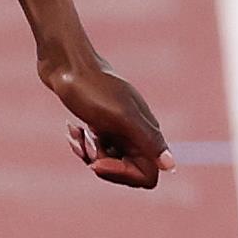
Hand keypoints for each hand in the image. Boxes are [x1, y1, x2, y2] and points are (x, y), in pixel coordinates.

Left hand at [47, 52, 172, 188]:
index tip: (99, 162)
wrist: (66, 62)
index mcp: (146, 131)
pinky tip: (73, 128)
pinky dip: (82, 143)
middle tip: (88, 145)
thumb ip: (147, 140)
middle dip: (103, 164)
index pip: (148, 175)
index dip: (123, 174)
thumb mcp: (120, 116)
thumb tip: (171, 165)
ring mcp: (118, 127)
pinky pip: (96, 148)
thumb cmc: (92, 88)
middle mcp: (136, 131)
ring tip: (77, 133)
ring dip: (89, 153)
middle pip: (128, 170)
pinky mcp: (101, 122)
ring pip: (109, 160)